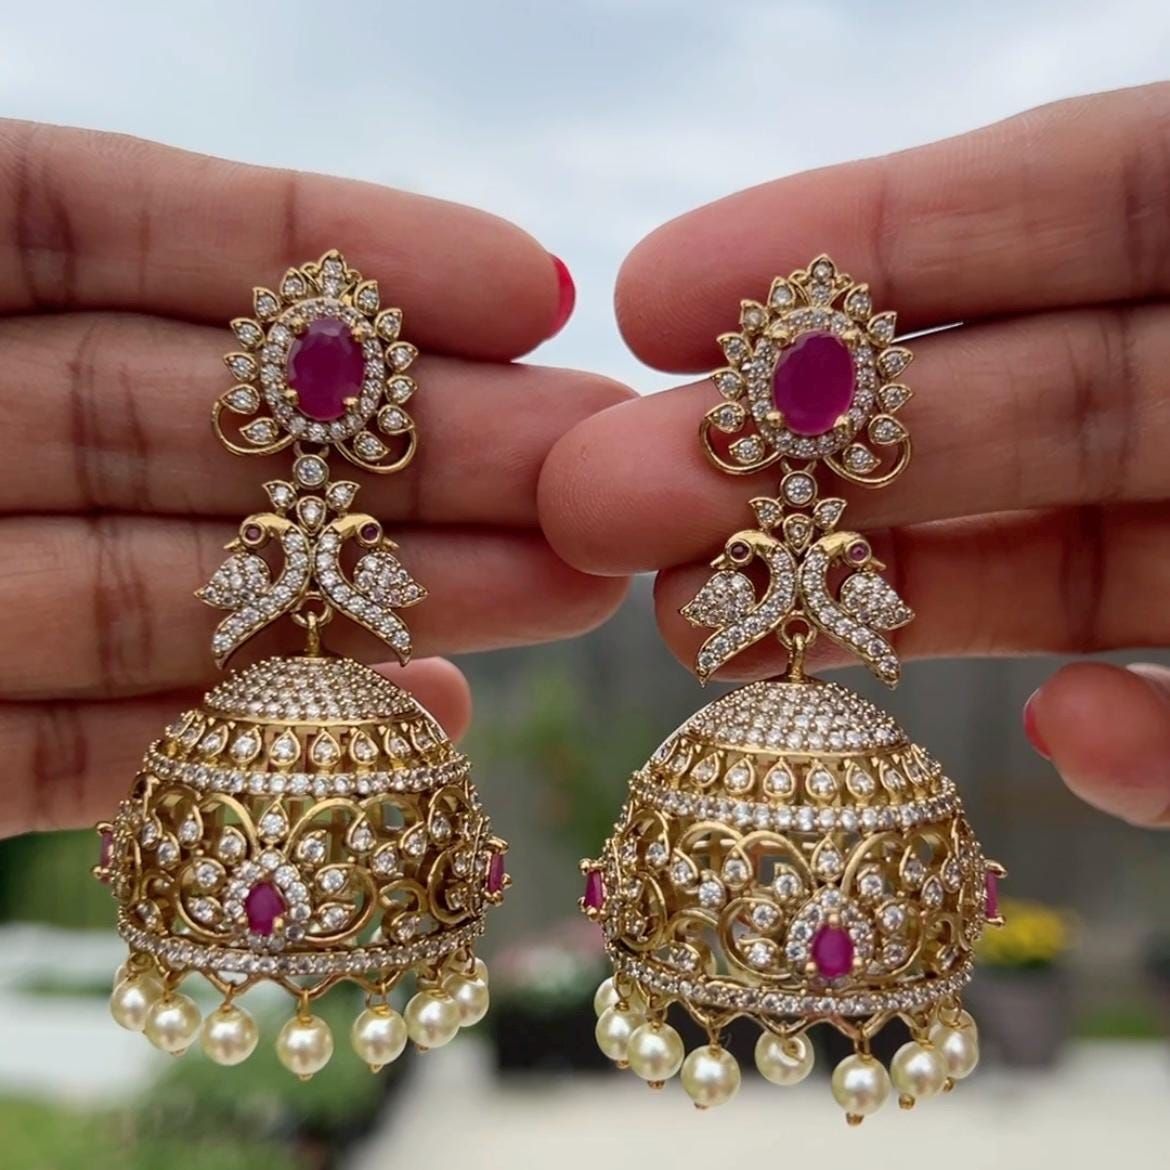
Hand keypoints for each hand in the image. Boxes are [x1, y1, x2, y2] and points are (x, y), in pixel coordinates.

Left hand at [0, 120, 628, 837]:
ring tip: (566, 588)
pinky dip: (240, 742)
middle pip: (199, 439)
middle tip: (601, 464)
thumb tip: (296, 293)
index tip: (530, 290)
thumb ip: (46, 219)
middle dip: (411, 444)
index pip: (126, 241)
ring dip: (381, 598)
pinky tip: (415, 712)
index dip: (337, 261)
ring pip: (175, 599)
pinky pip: (74, 752)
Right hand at [540, 82, 1169, 828]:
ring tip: (690, 619)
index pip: (1075, 203)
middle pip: (1017, 402)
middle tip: (602, 489)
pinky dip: (1144, 746)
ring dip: (886, 590)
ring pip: (1069, 555)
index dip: (861, 241)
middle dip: (797, 442)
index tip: (653, 295)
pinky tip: (1058, 728)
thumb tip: (1024, 458)